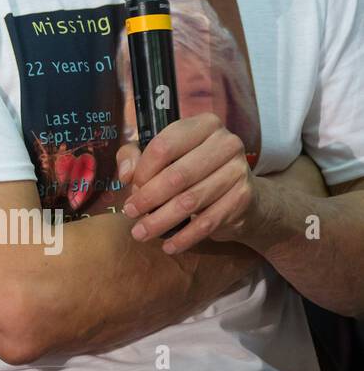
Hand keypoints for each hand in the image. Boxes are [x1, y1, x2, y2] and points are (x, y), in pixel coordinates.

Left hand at [117, 113, 264, 253]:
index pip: (164, 146)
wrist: (245, 195)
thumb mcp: (164, 155)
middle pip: (176, 175)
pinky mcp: (244, 198)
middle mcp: (225, 143)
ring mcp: (238, 170)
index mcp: (203, 125)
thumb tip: (126, 174)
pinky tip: (169, 246)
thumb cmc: (194, 169)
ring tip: (141, 233)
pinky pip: (208, 222)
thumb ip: (136, 157)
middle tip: (130, 213)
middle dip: (148, 198)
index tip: (131, 187)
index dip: (143, 170)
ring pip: (190, 201)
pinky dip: (185, 237)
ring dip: (161, 221)